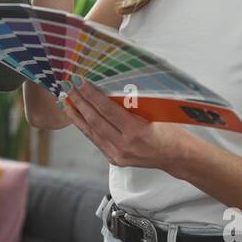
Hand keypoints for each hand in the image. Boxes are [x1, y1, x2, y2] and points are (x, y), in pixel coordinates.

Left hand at [62, 74, 192, 175]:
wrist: (175, 156)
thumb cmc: (169, 130)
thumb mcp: (153, 113)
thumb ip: (131, 103)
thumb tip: (108, 85)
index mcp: (137, 132)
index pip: (107, 110)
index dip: (91, 95)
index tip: (79, 82)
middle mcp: (125, 146)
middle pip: (95, 121)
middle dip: (79, 102)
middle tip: (67, 86)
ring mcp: (118, 155)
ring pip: (91, 132)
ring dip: (76, 115)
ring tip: (66, 99)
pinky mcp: (115, 160)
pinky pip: (96, 140)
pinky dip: (85, 126)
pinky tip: (77, 116)